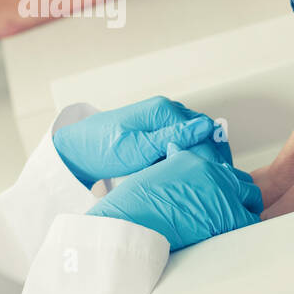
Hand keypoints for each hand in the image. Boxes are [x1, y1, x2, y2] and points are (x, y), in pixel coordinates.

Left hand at [53, 94, 224, 187]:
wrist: (77, 150)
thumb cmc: (103, 149)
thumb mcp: (139, 148)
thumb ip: (173, 136)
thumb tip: (206, 127)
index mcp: (163, 110)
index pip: (203, 131)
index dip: (212, 156)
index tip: (215, 179)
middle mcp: (166, 110)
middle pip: (202, 133)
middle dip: (210, 157)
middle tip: (213, 183)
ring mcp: (161, 120)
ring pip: (194, 138)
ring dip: (200, 157)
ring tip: (203, 181)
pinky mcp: (156, 132)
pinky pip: (181, 142)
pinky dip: (186, 157)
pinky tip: (186, 173)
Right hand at [87, 148, 262, 250]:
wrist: (133, 222)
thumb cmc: (134, 206)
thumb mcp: (154, 177)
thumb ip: (173, 172)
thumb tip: (178, 172)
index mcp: (194, 160)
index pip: (224, 171)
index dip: (225, 188)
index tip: (221, 199)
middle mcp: (212, 171)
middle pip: (243, 183)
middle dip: (241, 199)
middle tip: (231, 215)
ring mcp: (223, 192)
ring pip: (252, 201)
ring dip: (244, 213)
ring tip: (229, 228)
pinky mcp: (229, 214)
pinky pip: (250, 222)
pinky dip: (244, 230)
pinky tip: (229, 237)